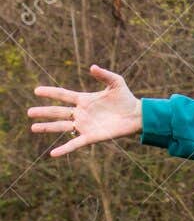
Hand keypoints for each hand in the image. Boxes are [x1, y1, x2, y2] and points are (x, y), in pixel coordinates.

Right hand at [27, 64, 141, 154]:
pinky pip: (74, 143)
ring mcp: (85, 125)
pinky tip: (53, 154)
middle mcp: (81, 113)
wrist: (136, 116)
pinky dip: (64, 149)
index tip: (36, 91)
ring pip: (61, 127)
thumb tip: (92, 67)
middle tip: (29, 112)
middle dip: (43, 112)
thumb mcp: (115, 82)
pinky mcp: (91, 137)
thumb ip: (103, 74)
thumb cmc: (126, 98)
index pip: (63, 95)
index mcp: (84, 99)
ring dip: (47, 128)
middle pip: (58, 112)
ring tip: (33, 128)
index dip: (50, 92)